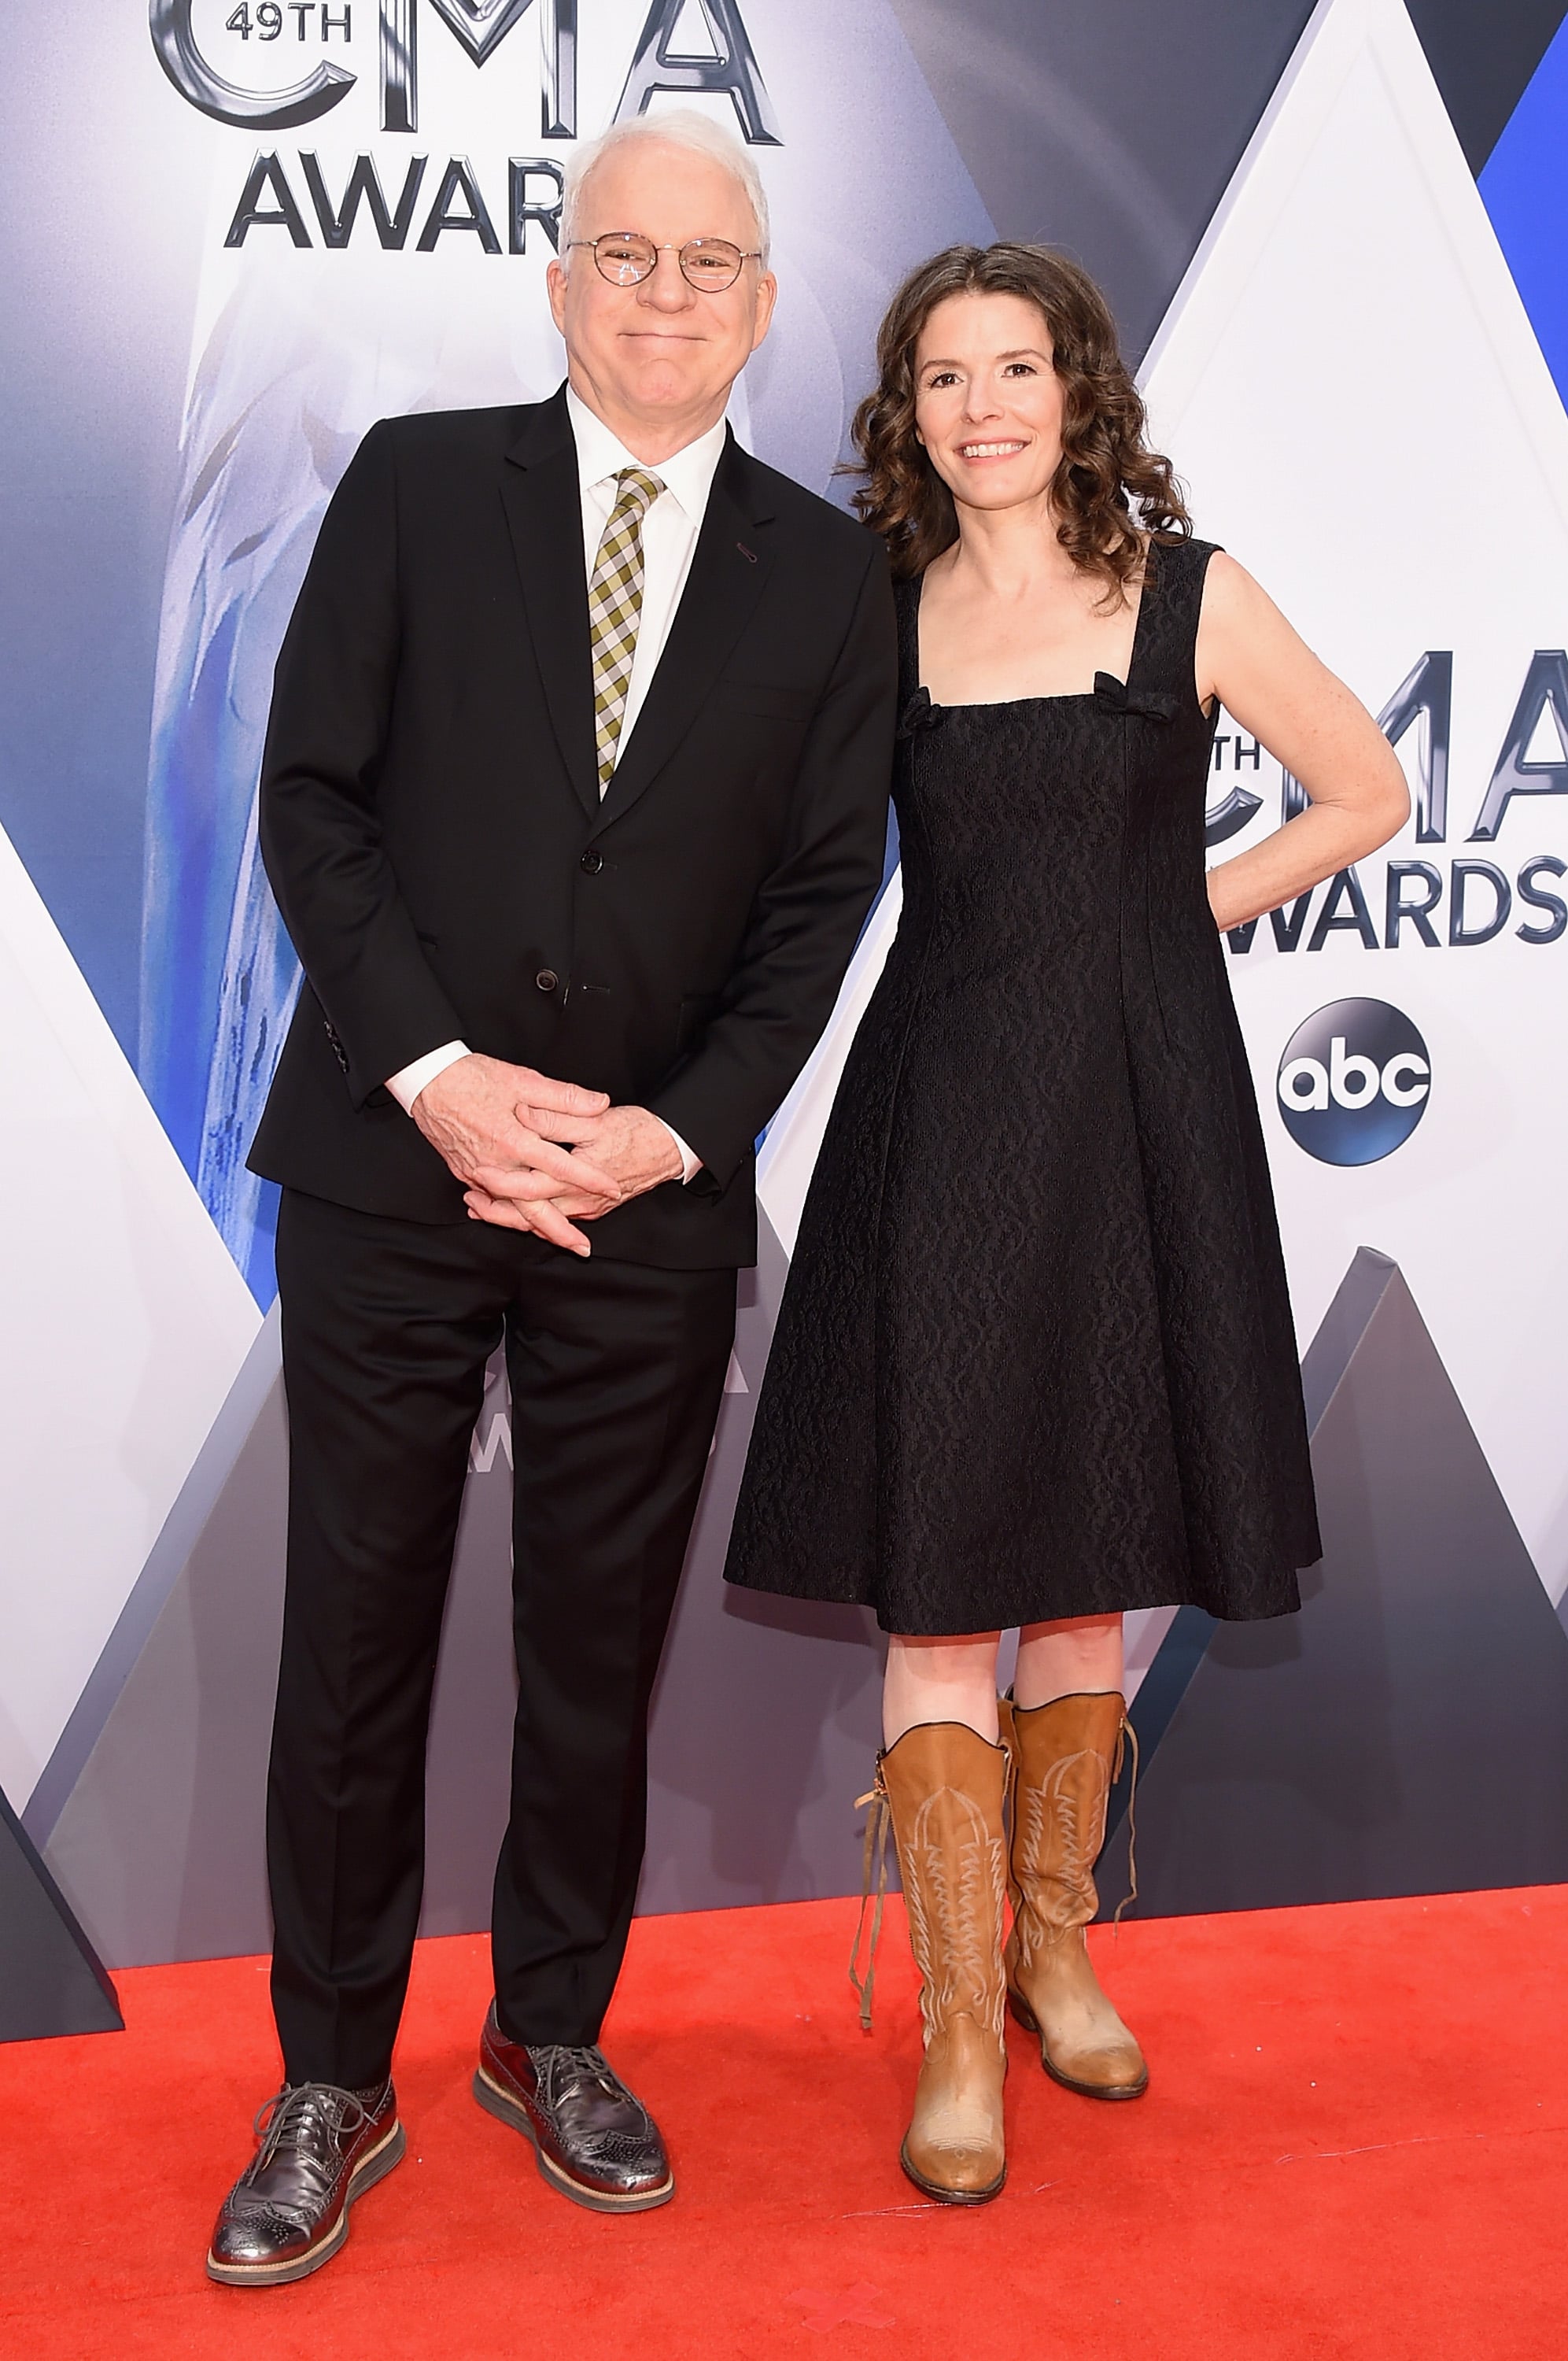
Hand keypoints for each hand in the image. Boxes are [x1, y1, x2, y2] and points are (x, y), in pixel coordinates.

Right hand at [413, 1053, 620, 1256]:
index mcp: (516, 1141)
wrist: (427, 1080)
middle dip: (560, 1231)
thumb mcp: (523, 1079)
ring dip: (535, 1228)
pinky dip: (508, 1214)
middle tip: (583, 1248)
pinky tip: (521, 1220)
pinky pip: (491, 1201)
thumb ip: (564, 1096)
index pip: (562, 1168)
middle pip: (534, 1207)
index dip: (590, 1180)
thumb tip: (600, 1103)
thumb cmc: (473, 1077)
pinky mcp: (464, 1172)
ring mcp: (478, 1172)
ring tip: (557, 1240)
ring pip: (512, 1209)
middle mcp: (497, 1164)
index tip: (612, 1189)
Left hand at [464, 1105, 682, 1238]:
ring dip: (512, 1217)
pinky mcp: (591, 1207)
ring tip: (482, 1208)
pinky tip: (519, 1210)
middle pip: (529, 1215)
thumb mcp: (596, 1119)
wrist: (670, 1148)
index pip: (528, 1187)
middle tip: (470, 1203)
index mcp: (574, 1178)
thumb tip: (523, 1112)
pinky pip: (557, 1219)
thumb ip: (556, 1116)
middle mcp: (578, 1200)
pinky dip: (533, 1217)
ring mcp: (586, 1208)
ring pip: (542, 1222)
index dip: (500, 1183)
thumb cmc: (636, 1131)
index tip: (476, 1174)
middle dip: (497, 1212)